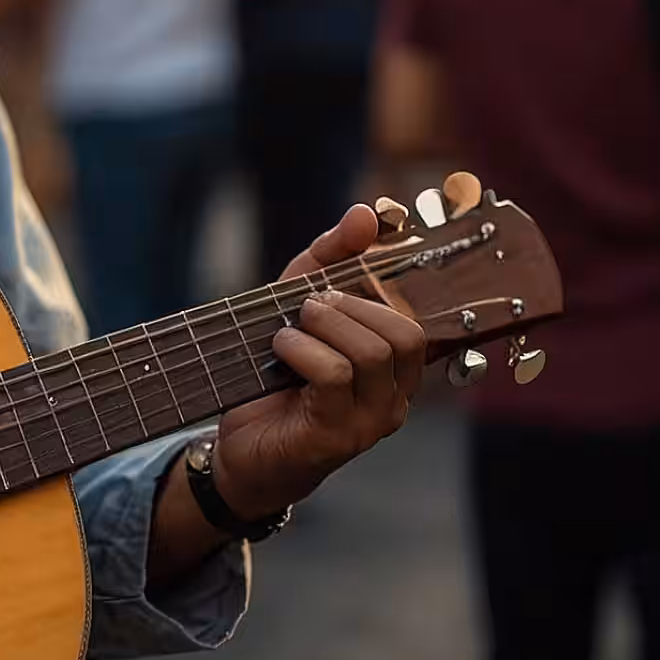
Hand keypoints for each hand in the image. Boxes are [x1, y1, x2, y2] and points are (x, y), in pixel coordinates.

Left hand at [212, 204, 423, 518]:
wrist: (241, 445)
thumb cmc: (279, 370)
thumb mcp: (298, 300)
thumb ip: (332, 256)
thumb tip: (368, 213)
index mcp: (398, 362)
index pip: (419, 310)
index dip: (395, 272)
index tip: (366, 244)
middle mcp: (398, 394)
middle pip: (404, 333)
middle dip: (351, 305)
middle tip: (310, 305)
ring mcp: (373, 420)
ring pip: (372, 353)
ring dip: (323, 326)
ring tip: (288, 330)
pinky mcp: (338, 436)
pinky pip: (334, 376)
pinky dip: (302, 350)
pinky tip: (280, 350)